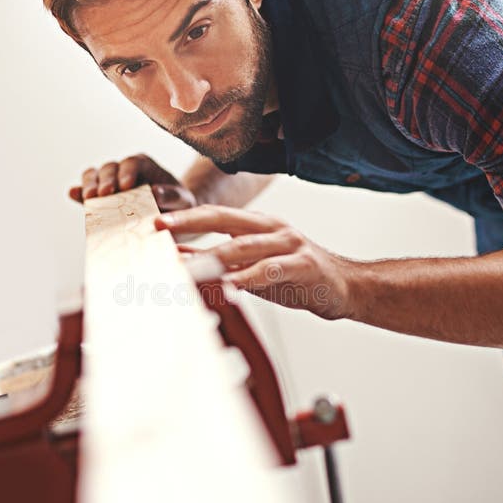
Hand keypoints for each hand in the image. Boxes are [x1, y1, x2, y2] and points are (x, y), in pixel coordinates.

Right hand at [68, 154, 196, 211]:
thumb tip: (155, 192)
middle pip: (110, 167)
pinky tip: (73, 195)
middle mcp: (124, 169)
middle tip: (104, 196)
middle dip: (106, 180)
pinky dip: (79, 191)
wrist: (173, 217)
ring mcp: (110, 182)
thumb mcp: (182, 200)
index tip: (126, 187)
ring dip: (90, 185)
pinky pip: (86, 191)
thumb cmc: (180, 205)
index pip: (133, 163)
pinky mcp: (100, 197)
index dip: (127, 172)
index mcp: (145, 165)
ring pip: (94, 175)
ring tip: (89, 198)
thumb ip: (171, 195)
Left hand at [155, 205, 350, 319]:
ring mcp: (289, 245)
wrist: (348, 287)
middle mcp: (273, 228)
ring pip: (244, 246)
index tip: (155, 221)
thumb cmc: (298, 278)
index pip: (217, 214)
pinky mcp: (303, 266)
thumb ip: (226, 265)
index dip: (186, 217)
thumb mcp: (258, 269)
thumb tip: (185, 267)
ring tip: (186, 265)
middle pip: (225, 219)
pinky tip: (230, 286)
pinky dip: (248, 278)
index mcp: (259, 224)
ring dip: (212, 256)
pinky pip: (271, 271)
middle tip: (160, 227)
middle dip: (190, 223)